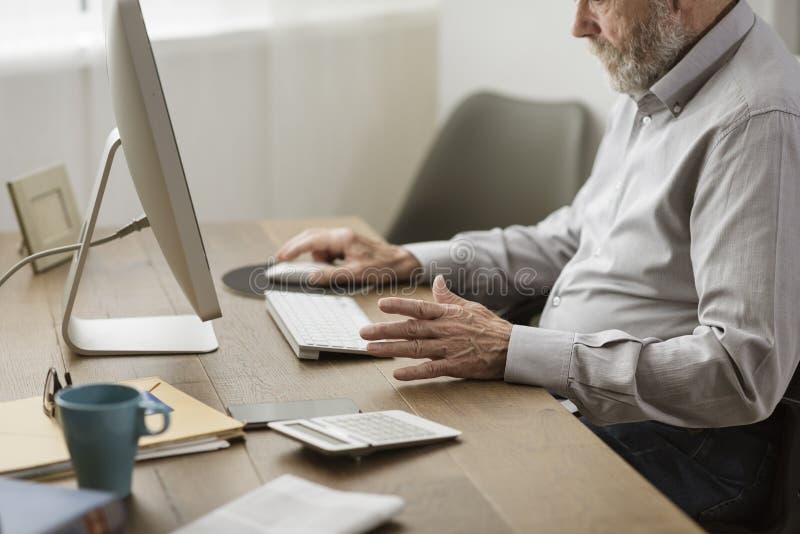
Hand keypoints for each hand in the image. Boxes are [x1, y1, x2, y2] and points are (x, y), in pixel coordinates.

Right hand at [275, 228, 420, 284]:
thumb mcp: (355, 274)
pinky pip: (327, 249)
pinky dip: (323, 259)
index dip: (293, 248)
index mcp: (342, 238)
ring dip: (315, 258)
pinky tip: (330, 269)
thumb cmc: (381, 266)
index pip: (311, 240)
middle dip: (294, 247)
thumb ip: (331, 275)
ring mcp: (342, 238)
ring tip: (322, 272)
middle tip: (281, 259)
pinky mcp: (345, 244)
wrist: (399, 261)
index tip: (281, 257)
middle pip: (310, 236)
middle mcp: (340, 235)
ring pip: (318, 244)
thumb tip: (311, 277)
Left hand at [360, 275, 512, 380]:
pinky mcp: (456, 366)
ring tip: (371, 350)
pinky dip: (414, 372)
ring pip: (415, 349)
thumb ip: (449, 297)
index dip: (399, 306)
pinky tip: (397, 374)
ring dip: (391, 349)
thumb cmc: (490, 327)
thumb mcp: (470, 307)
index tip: (380, 304)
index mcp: (448, 314)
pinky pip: (431, 370)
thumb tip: (437, 281)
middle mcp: (445, 330)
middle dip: (384, 330)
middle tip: (363, 332)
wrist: (512, 349)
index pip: (419, 308)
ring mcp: (450, 349)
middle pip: (410, 329)